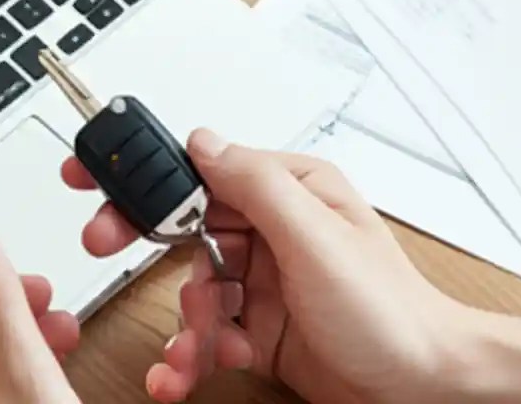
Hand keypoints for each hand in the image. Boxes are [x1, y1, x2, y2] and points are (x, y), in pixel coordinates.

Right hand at [63, 129, 473, 403]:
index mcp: (288, 190)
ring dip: (182, 322)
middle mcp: (273, 230)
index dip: (143, 171)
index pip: (200, 169)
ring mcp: (264, 280)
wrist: (426, 388)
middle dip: (140, 242)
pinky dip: (196, 353)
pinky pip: (207, 332)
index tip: (95, 174)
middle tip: (102, 244)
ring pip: (190, 288)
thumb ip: (256, 184)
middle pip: (181, 226)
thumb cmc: (392, 312)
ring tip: (190, 350)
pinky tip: (198, 369)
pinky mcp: (261, 326)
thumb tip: (203, 142)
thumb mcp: (316, 238)